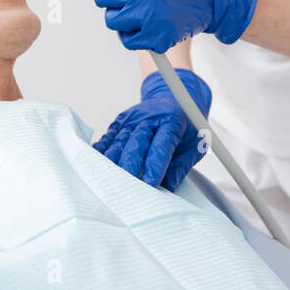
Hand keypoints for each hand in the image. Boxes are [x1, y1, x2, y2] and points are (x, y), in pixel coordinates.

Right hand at [93, 68, 211, 189]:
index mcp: (171, 122)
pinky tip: (95, 165)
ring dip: (111, 164)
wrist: (174, 99)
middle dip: (129, 169)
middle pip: (135, 146)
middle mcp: (149, 118)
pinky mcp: (120, 121)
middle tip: (124, 190)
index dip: (154, 169)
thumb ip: (181, 167)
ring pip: (118, 143)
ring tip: (106, 183)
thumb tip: (168, 189)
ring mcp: (132, 118)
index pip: (160, 148)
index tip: (149, 187)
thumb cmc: (185, 126)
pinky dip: (101, 152)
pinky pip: (108, 138)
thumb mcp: (194, 145)